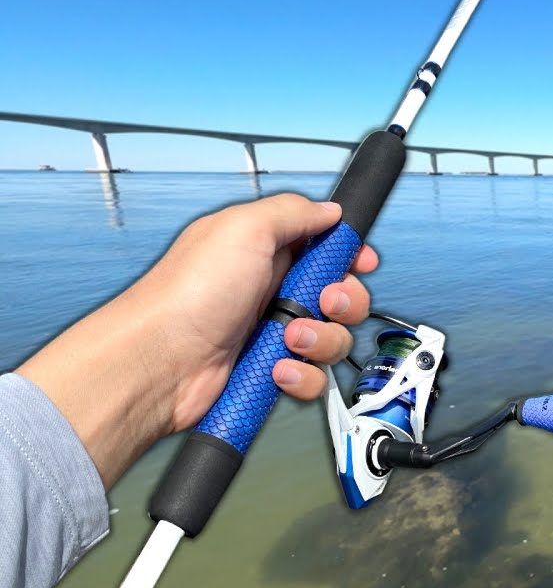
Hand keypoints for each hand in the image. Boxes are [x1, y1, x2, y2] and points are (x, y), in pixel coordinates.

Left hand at [17, 194, 376, 488]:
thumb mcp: (243, 228)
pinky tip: (276, 367)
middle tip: (324, 301)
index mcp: (267, 251)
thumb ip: (293, 212)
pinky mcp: (271, 372)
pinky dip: (301, 375)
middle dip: (344, 301)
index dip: (349, 255)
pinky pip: (312, 377)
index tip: (360, 261)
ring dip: (320, 340)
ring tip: (288, 337)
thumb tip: (329, 209)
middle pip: (342, 295)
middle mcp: (272, 290)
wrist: (158, 362)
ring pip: (333, 339)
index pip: (327, 248)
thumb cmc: (186, 294)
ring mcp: (272, 333)